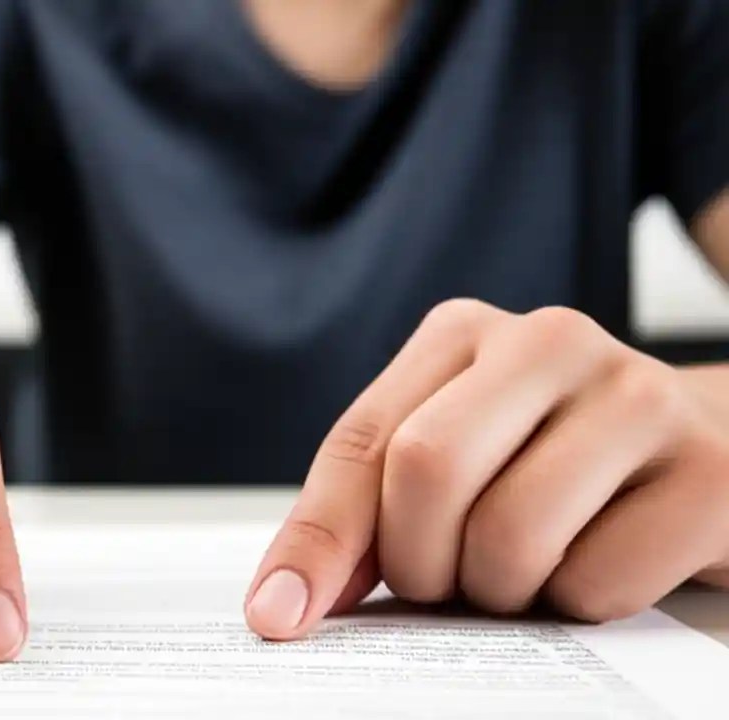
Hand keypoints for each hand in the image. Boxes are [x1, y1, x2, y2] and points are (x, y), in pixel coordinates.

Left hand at [244, 299, 728, 638]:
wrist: (709, 446)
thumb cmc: (554, 462)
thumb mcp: (453, 460)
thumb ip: (365, 515)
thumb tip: (283, 605)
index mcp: (464, 334)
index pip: (363, 443)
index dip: (315, 540)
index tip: (278, 615)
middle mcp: (549, 342)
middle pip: (428, 472)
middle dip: (421, 563)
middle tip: (451, 582)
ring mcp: (638, 397)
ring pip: (510, 536)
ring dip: (501, 592)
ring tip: (529, 569)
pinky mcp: (709, 475)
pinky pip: (596, 583)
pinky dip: (578, 605)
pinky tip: (602, 563)